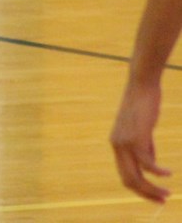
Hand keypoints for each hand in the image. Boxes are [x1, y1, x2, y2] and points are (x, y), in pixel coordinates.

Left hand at [113, 79, 171, 202]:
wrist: (141, 86)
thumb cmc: (144, 106)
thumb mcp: (142, 130)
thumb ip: (145, 147)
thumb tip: (151, 165)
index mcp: (117, 144)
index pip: (125, 175)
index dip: (140, 189)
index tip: (157, 196)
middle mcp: (117, 145)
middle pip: (129, 180)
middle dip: (146, 194)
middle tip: (163, 200)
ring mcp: (125, 142)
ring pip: (137, 176)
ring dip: (153, 188)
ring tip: (167, 193)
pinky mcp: (136, 138)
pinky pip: (147, 163)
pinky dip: (158, 172)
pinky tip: (168, 173)